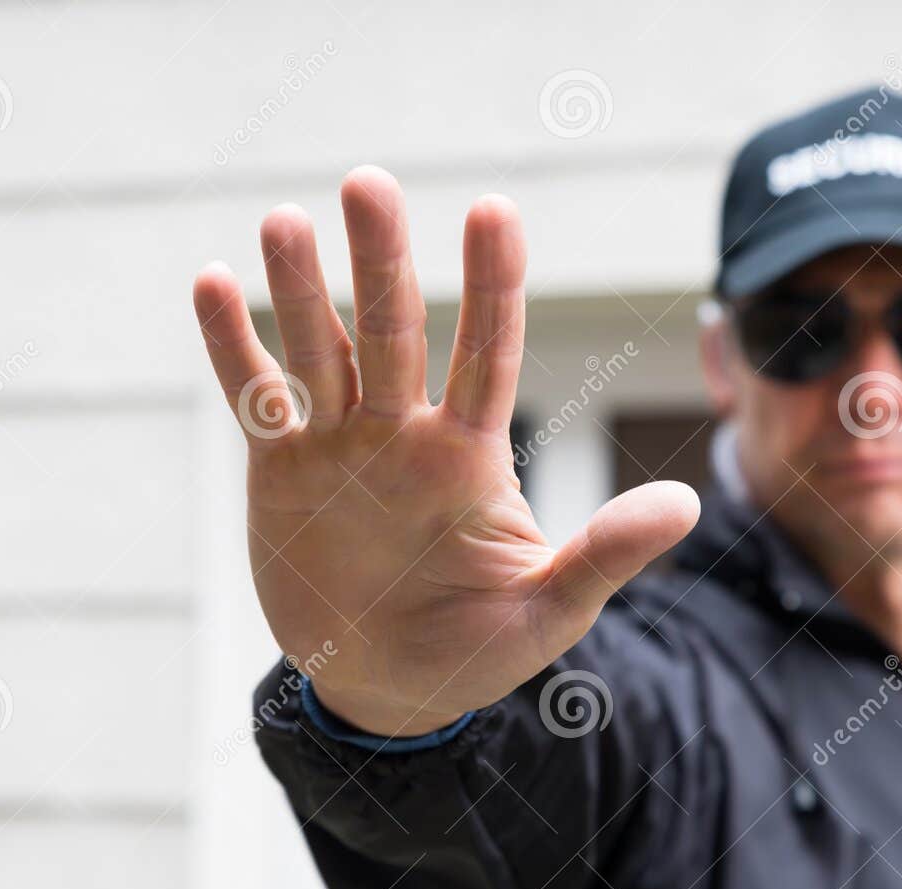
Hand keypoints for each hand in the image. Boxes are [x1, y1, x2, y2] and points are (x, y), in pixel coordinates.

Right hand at [192, 167, 698, 735]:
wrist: (390, 693)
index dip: (492, 287)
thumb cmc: (479, 651)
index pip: (488, 355)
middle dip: (381, 261)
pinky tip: (212, 285)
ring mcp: (340, 447)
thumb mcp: (548, 611)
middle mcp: (404, 435)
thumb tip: (690, 503)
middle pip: (393, 331)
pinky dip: (232, 347)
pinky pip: (255, 400)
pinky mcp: (283, 472)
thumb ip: (606, 555)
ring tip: (283, 221)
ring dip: (301, 291)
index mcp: (470, 458)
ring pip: (320, 352)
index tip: (494, 210)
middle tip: (369, 182)